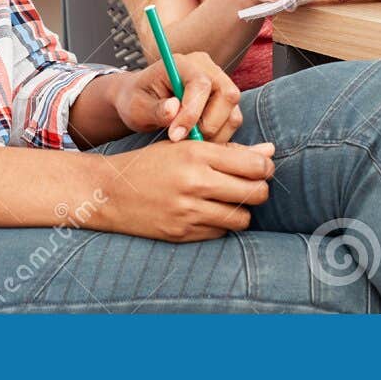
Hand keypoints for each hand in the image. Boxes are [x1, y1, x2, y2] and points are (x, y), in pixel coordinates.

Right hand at [95, 140, 274, 241]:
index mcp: (197, 153)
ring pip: (241, 218)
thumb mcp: (186, 147)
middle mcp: (195, 182)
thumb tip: (270, 152)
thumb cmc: (151, 164)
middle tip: (249, 186)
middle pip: (255, 192)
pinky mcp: (182, 233)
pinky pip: (220, 232)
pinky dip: (221, 224)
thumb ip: (229, 150)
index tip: (261, 168)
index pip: (254, 165)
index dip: (265, 168)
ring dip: (241, 210)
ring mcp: (188, 211)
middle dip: (259, 190)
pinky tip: (208, 213)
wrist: (110, 192)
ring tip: (229, 201)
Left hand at [112, 52, 243, 142]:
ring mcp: (219, 84)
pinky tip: (196, 138)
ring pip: (233, 112)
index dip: (192, 112)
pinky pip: (232, 121)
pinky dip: (218, 136)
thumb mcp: (137, 107)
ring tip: (187, 139)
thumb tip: (173, 110)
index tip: (175, 134)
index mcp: (182, 63)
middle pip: (227, 95)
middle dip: (207, 124)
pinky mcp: (224, 101)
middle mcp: (207, 68)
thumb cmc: (137, 100)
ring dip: (213, 133)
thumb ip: (155, 109)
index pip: (201, 83)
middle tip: (183, 138)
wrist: (141, 101)